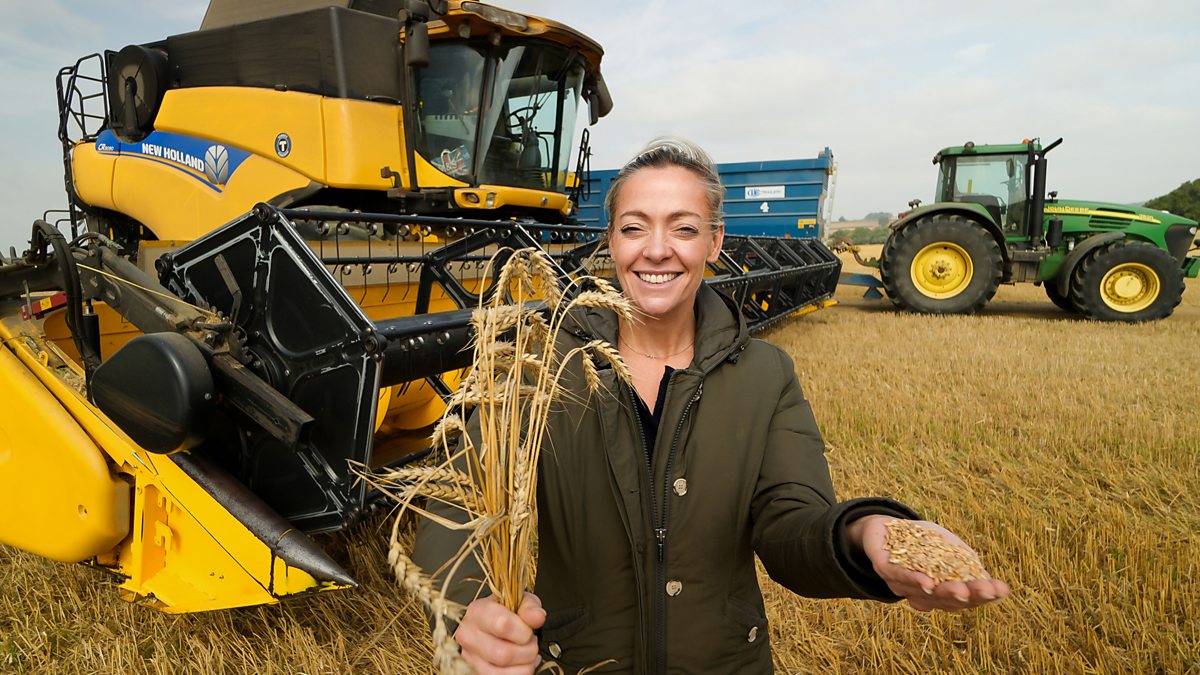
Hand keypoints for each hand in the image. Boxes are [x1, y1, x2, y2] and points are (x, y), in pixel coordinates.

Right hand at [454, 592, 546, 673]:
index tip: (528, 631)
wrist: (495, 625)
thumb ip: (530, 607)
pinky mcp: (476, 672)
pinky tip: (520, 664)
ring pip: (501, 672)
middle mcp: (469, 635)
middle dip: (527, 651)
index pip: (502, 624)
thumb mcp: (521, 602)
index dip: (523, 631)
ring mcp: (470, 658)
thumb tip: (537, 617)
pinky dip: (519, 673)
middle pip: (502, 654)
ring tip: (525, 653)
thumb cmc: (506, 613)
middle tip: (530, 643)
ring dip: (524, 665)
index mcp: (477, 612)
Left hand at [848, 515, 1010, 611]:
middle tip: (985, 591)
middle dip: (967, 596)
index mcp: (939, 591)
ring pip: (923, 592)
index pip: (964, 598)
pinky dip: (913, 580)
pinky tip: (927, 583)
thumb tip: (993, 584)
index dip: (983, 596)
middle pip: (945, 600)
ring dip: (943, 591)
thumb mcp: (950, 548)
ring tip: (960, 590)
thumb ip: (967, 564)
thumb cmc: (921, 540)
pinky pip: (898, 577)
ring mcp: (900, 584)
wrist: (883, 527)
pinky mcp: (883, 568)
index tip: (1001, 589)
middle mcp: (920, 594)